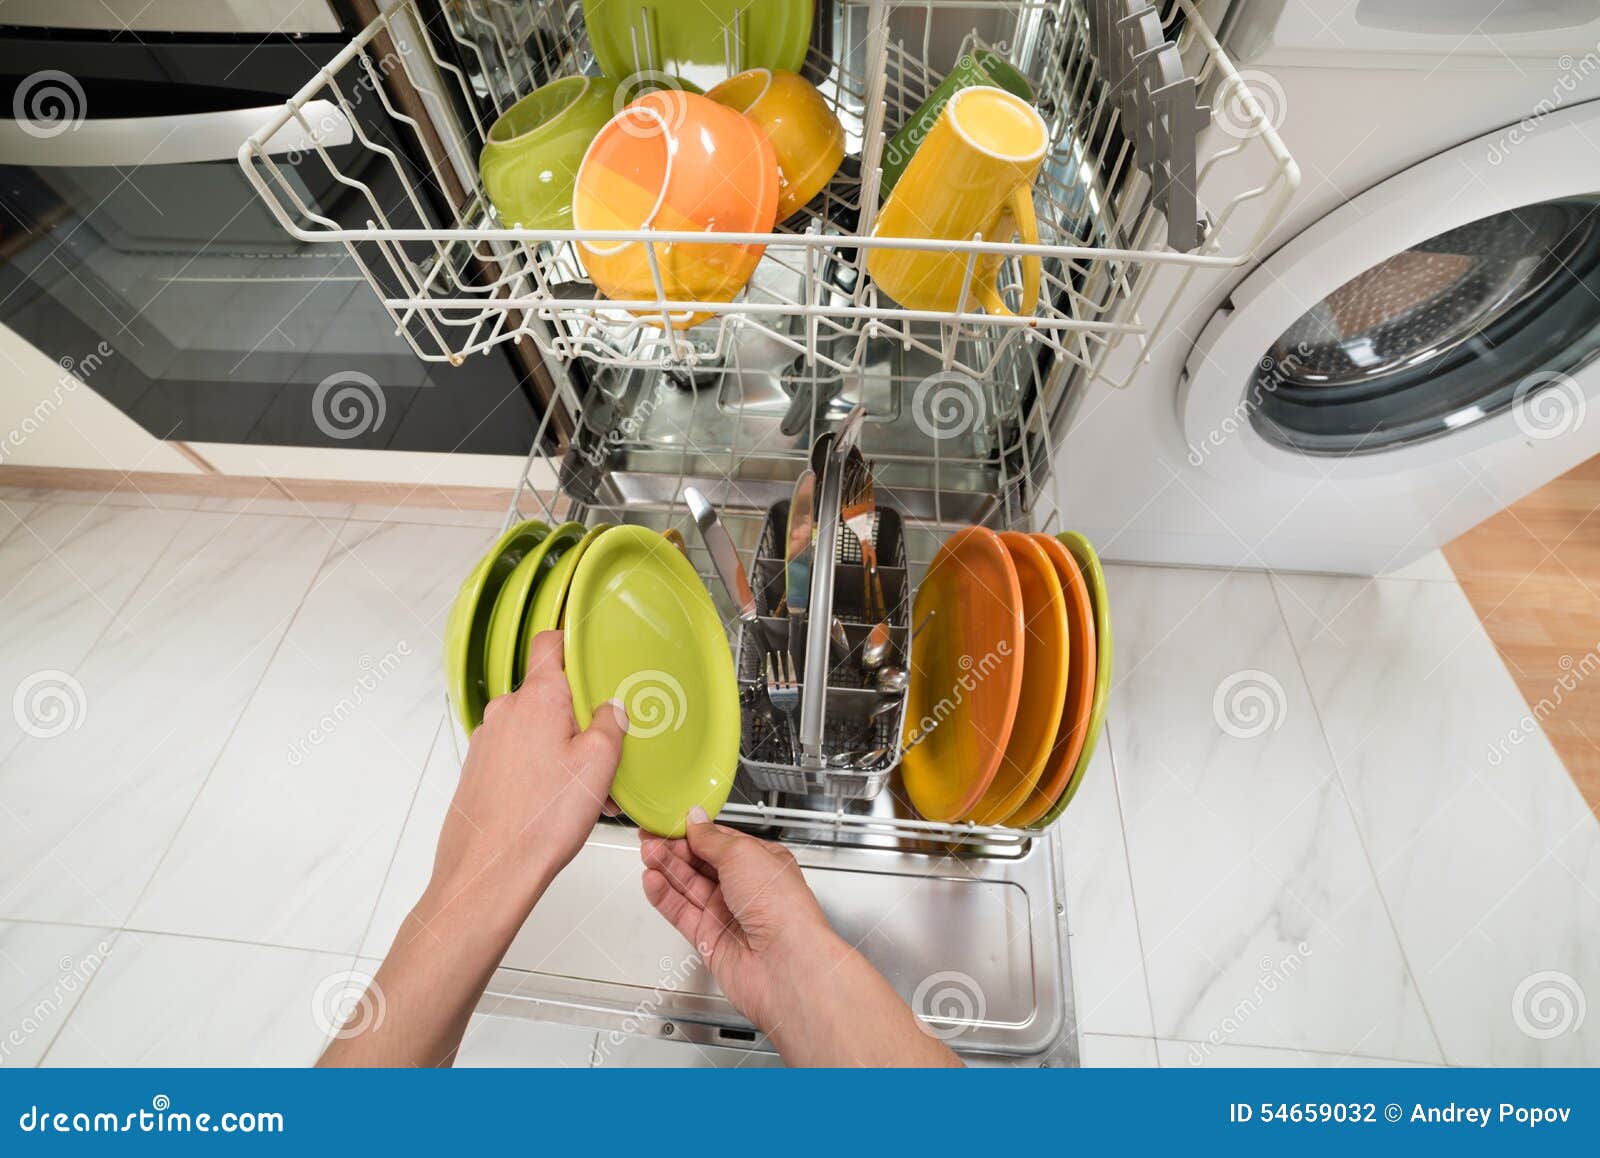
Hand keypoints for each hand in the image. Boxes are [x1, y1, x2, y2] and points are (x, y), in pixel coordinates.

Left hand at [428, 630, 626, 924]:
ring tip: (585, 789)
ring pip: (534, 728)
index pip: (549, 642)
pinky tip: (558, 803)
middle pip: (548, 693)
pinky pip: (518, 755)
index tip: (592, 654)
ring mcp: (488, 741)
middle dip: (579, 716)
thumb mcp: (599, 766)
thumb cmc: (538, 822)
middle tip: (605, 748)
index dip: (572, 642)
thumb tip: (612, 710)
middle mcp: (506, 712)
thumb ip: (611, 725)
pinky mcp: (480, 769)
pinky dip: (540, 768)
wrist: (489, 872)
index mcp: (538, 698)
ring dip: (561, 747)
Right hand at [640, 809, 960, 1065]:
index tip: (669, 821)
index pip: (721, 841)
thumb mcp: (743, 855)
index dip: (694, 831)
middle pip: (701, 863)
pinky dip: (664, 896)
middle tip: (650, 836)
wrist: (785, 964)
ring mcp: (727, 914)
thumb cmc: (782, 908)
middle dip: (675, 849)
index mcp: (762, 862)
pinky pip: (681, 913)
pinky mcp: (710, 940)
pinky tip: (652, 881)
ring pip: (688, 887)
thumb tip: (696, 820)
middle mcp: (746, 888)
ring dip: (666, 868)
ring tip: (647, 853)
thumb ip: (712, 838)